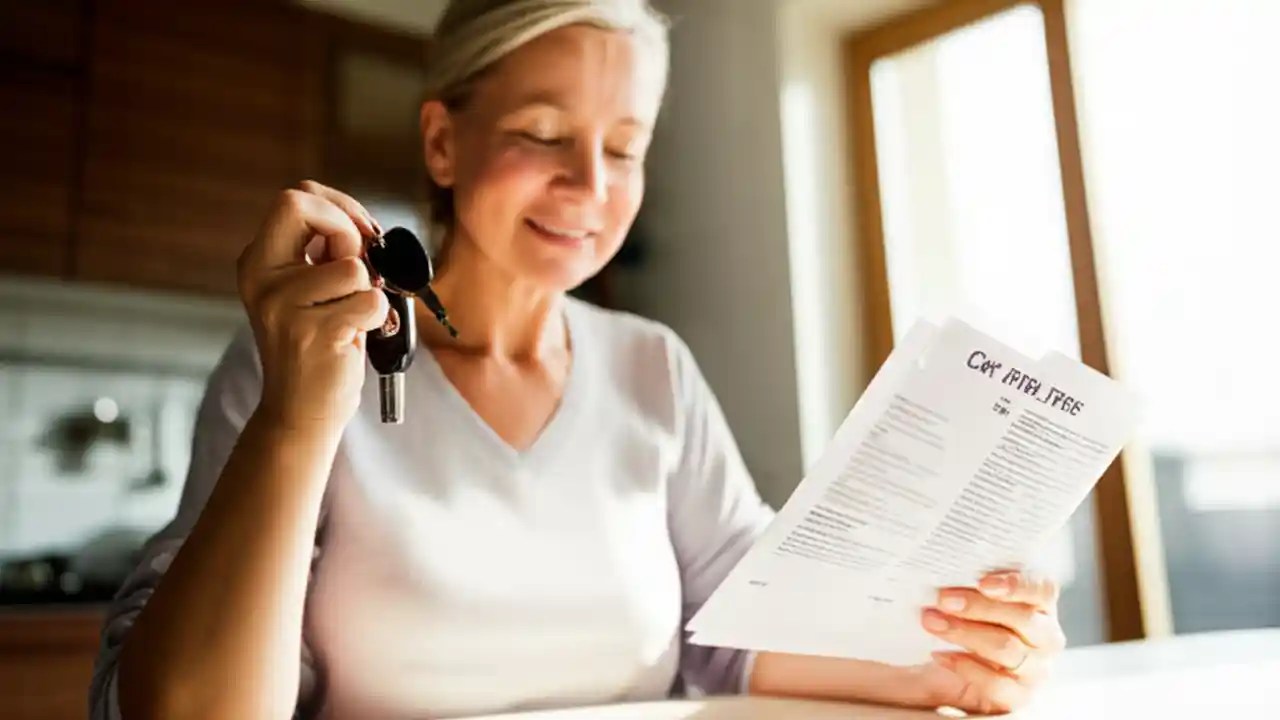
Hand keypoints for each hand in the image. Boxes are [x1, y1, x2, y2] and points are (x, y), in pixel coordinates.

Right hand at [237, 180, 388, 434]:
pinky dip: (377, 317)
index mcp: (258, 262)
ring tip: (349, 317)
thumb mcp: (307, 290)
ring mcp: (283, 307)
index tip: (359, 234)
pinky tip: (353, 337)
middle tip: (359, 268)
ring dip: (368, 290)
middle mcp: (262, 279)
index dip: (337, 207)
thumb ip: (324, 251)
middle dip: (348, 231)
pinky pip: (370, 301)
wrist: (301, 411)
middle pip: (304, 207)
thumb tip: (360, 222)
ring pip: (353, 266)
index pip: (293, 198)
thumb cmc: (316, 345)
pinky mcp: (313, 333)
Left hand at [917, 571, 1065, 713]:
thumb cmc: (962, 622)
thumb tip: (944, 564)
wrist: (943, 668)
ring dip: (964, 633)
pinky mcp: (1017, 696)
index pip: (1041, 589)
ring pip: (1007, 648)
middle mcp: (1046, 637)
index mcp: (1040, 604)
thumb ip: (968, 582)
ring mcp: (1036, 669)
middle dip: (979, 606)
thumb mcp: (968, 597)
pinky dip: (964, 666)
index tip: (982, 581)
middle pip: (1023, 619)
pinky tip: (939, 654)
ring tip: (931, 621)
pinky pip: (995, 683)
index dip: (1016, 584)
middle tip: (943, 599)